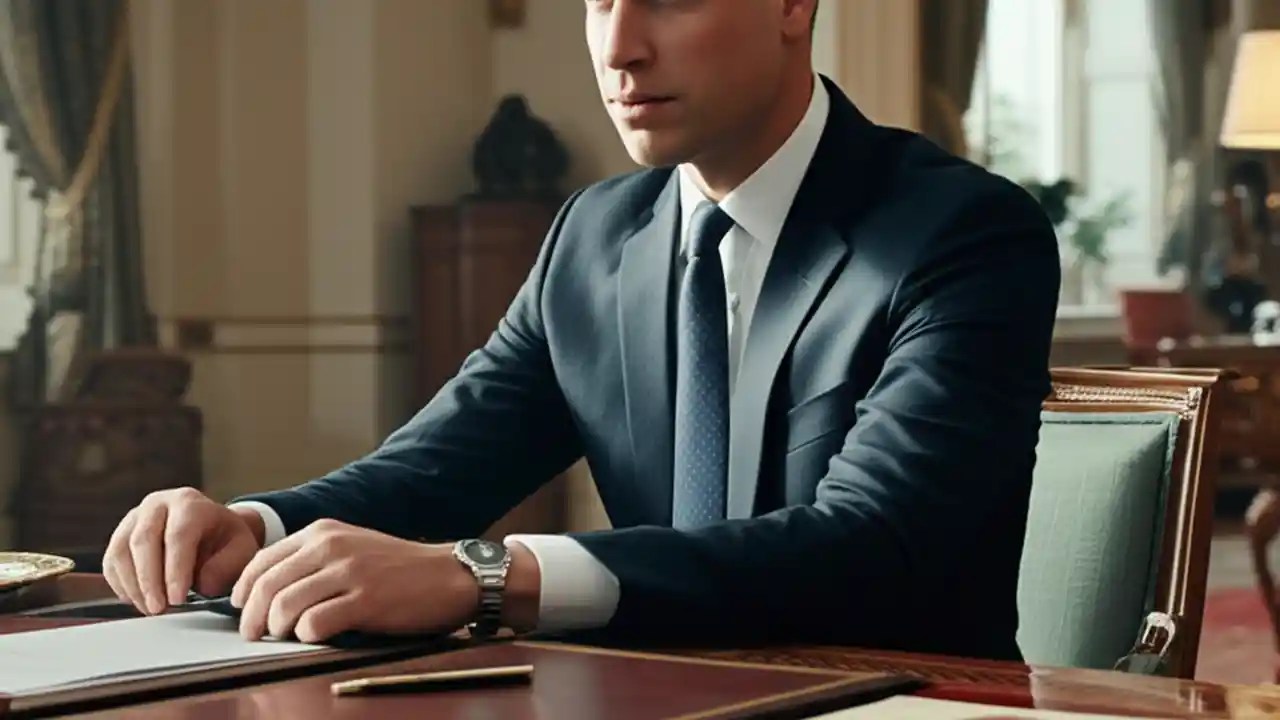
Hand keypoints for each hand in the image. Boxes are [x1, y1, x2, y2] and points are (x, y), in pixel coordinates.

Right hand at [103, 488, 263, 615]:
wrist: (207, 527)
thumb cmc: (224, 540)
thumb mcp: (240, 548)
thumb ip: (227, 565)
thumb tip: (202, 583)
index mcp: (189, 502)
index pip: (178, 535)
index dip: (175, 570)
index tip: (178, 599)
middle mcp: (157, 504)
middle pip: (144, 540)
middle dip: (149, 580)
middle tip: (159, 609)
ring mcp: (134, 517)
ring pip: (121, 551)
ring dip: (133, 585)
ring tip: (151, 609)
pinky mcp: (120, 535)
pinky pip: (111, 561)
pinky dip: (121, 584)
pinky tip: (138, 600)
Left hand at [230, 519, 480, 642]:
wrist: (448, 575)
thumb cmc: (397, 568)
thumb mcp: (351, 547)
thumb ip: (313, 559)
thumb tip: (268, 589)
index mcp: (323, 532)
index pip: (262, 559)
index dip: (243, 589)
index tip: (242, 609)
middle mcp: (332, 546)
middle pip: (266, 585)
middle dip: (251, 617)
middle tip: (253, 634)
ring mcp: (350, 572)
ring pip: (285, 605)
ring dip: (277, 629)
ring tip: (284, 637)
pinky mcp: (366, 600)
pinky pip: (316, 623)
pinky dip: (306, 636)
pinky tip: (314, 636)